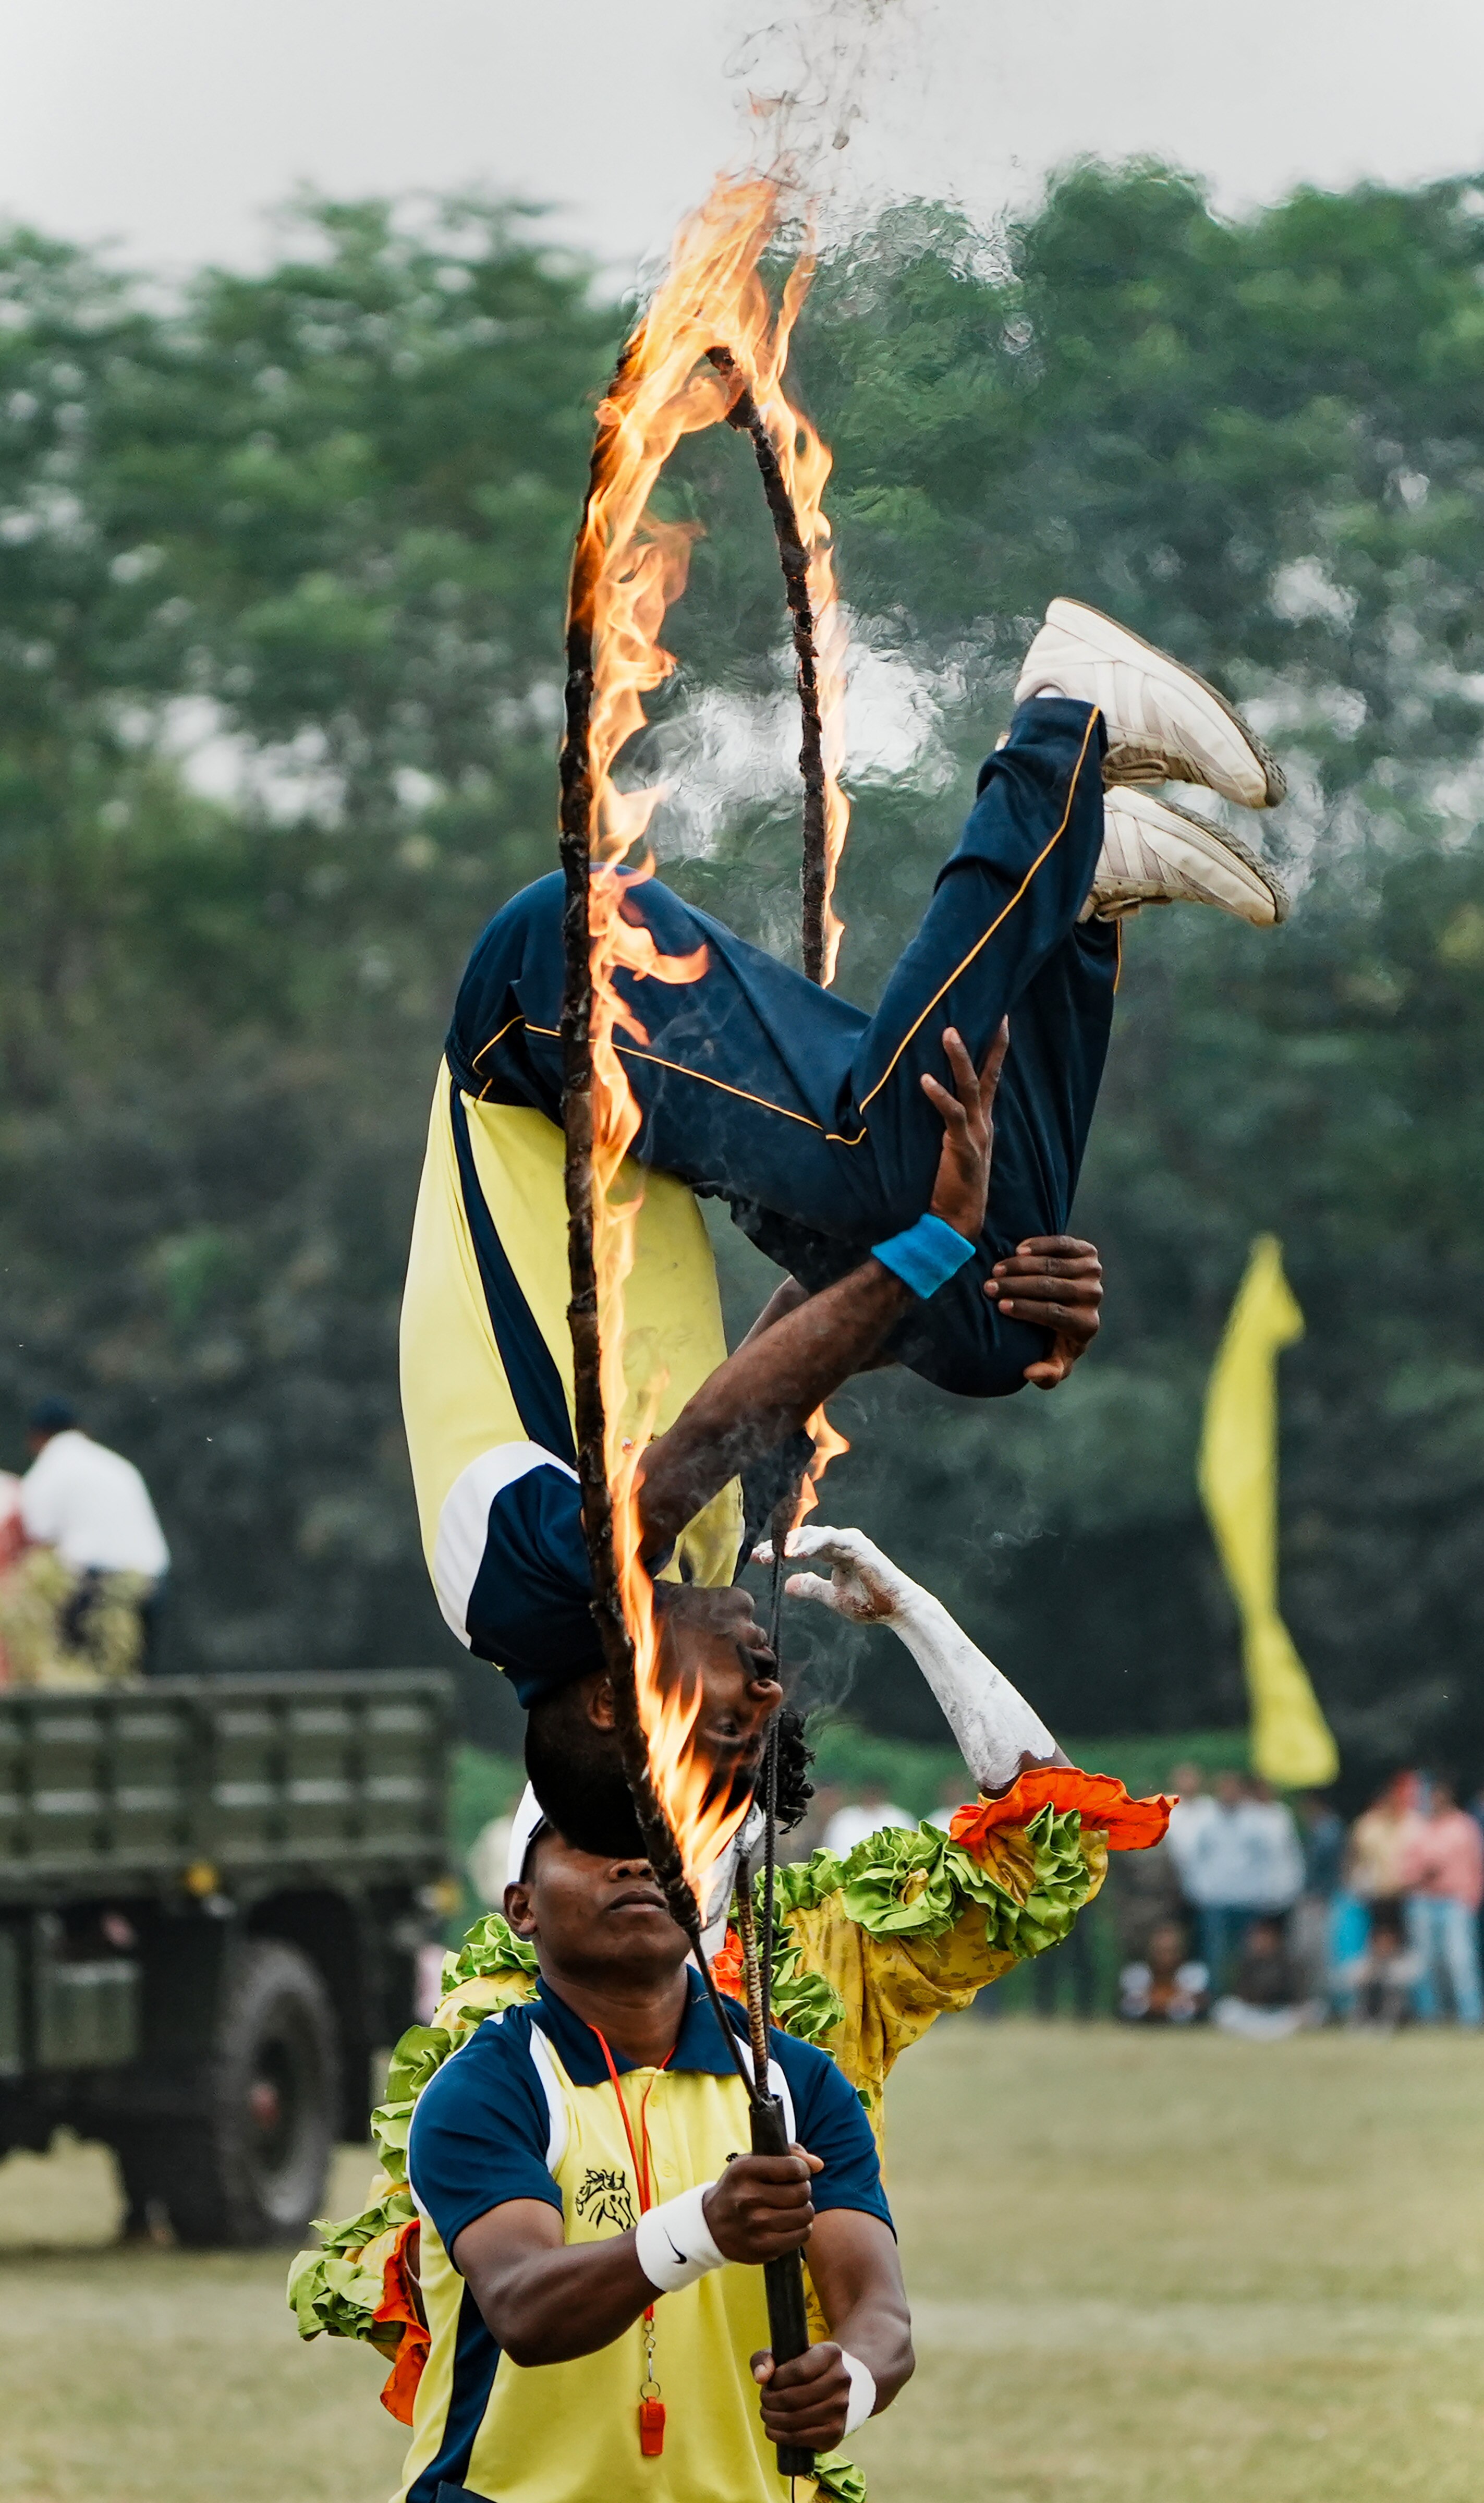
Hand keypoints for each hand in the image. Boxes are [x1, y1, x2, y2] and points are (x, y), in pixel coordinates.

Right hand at [702, 2148, 820, 2264]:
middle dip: (803, 2190)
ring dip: (804, 2210)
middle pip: (801, 2193)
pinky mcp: (763, 2249)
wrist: (711, 2226)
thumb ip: (788, 2154)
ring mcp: (755, 2226)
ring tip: (792, 2207)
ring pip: (804, 2215)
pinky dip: (801, 2228)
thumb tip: (819, 2164)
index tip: (796, 2173)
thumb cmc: (739, 2188)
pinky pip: (800, 2236)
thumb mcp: (753, 2162)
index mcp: (745, 2171)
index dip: (802, 2170)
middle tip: (793, 2192)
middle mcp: (748, 2198)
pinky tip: (789, 2224)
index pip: (793, 2167)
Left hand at [751, 2340, 853, 2449]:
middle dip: (771, 2401)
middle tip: (764, 2400)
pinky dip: (781, 2436)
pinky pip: (802, 2438)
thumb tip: (760, 2377)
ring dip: (774, 2419)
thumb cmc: (802, 2368)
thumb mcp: (783, 2355)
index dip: (777, 2380)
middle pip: (795, 2397)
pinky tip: (773, 2429)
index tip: (768, 2383)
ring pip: (797, 2419)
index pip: (799, 2371)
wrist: (831, 2388)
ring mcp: (841, 2407)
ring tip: (767, 2413)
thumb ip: (765, 2359)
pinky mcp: (835, 2431)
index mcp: (830, 2353)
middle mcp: (841, 2379)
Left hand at [754, 1524, 911, 1624]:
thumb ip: (812, 1587)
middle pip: (801, 1537)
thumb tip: (788, 1585)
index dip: (778, 1551)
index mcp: (832, 1552)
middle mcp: (838, 1541)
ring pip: (813, 1534)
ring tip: (775, 1555)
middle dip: (779, 1545)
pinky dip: (811, 1545)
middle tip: (759, 1555)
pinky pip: (829, 1539)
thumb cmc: (869, 1603)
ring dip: (792, 1543)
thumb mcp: (832, 1597)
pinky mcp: (856, 1543)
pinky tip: (796, 1554)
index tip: (756, 1559)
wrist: (897, 1608)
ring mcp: (848, 1540)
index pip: (799, 1546)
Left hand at [921, 1020, 1007, 1242]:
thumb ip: (951, 1127)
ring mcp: (975, 1135)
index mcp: (983, 1125)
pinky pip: (951, 1114)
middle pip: (989, 1077)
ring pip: (971, 1088)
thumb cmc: (951, 1188)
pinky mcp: (961, 1147)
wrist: (957, 1223)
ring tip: (949, 1033)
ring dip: (959, 1059)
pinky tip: (925, 1080)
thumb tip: (938, 1105)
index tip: (1001, 1022)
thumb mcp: (954, 1150)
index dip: (997, 1051)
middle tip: (989, 1016)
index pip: (992, 1081)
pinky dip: (939, 1095)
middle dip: (988, 1045)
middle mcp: (984, 1126)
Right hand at [984, 1234, 1102, 1388]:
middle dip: (1016, 1286)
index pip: (1054, 1314)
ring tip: (996, 1269)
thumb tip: (1030, 1372)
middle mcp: (1093, 1297)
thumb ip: (1047, 1375)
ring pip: (1053, 1265)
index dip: (1026, 1309)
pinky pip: (1061, 1244)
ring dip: (1021, 1266)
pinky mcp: (1089, 1253)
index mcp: (1086, 1326)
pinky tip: (1019, 1250)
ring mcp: (1092, 1273)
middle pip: (1051, 1287)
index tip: (1000, 1306)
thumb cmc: (1055, 1337)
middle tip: (989, 1285)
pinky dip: (1039, 1245)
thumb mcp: (1054, 1361)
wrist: (1071, 1305)